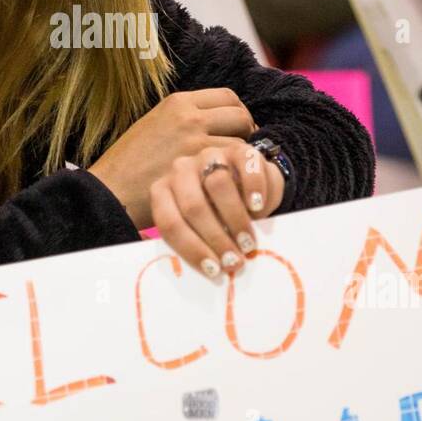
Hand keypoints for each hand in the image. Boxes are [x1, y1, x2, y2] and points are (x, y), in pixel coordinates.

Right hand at [85, 88, 255, 228]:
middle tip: (239, 152)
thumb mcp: (154, 124)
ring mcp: (195, 138)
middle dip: (246, 132)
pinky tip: (226, 183)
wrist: (111, 189)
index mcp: (178, 101)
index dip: (238, 113)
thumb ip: (184, 119)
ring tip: (230, 170)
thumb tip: (216, 122)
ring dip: (240, 157)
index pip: (227, 96)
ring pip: (241, 140)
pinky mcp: (198, 163)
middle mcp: (189, 115)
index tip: (237, 128)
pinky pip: (233, 163)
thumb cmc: (129, 164)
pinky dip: (235, 173)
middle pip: (240, 114)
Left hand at [150, 141, 284, 282]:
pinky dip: (254, 189)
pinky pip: (246, 166)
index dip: (191, 249)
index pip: (169, 223)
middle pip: (193, 206)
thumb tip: (212, 270)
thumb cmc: (219, 215)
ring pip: (218, 185)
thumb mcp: (202, 229)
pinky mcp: (238, 149)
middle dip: (215, 238)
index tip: (214, 270)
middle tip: (234, 261)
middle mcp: (181, 170)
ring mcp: (209, 156)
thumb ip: (199, 243)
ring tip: (248, 242)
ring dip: (235, 219)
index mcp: (163, 191)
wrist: (247, 186)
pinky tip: (258, 208)